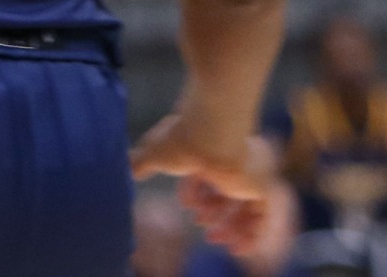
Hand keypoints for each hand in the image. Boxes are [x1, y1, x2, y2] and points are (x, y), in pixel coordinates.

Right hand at [131, 111, 277, 255]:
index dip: (194, 192)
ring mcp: (247, 174)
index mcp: (207, 151)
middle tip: (200, 223)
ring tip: (214, 238)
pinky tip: (238, 249)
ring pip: (242, 206)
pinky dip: (250, 234)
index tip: (187, 206)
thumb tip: (124, 169)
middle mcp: (229, 161)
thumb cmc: (180, 142)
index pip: (204, 175)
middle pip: (224, 191)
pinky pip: (261, 216)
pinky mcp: (260, 188)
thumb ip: (139, 162)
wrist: (209, 137)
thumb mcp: (153, 153)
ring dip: (227, 225)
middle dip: (211, 210)